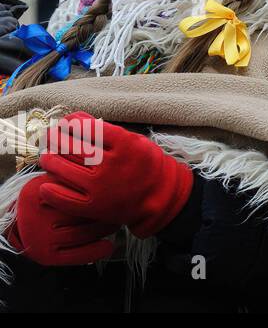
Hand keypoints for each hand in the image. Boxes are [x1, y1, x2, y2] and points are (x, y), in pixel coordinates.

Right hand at [6, 174, 115, 265]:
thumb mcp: (52, 180)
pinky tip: (109, 247)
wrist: (18, 225)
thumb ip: (72, 173)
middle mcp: (38, 217)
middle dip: (106, 210)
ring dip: (105, 228)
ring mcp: (41, 238)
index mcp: (38, 193)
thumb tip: (105, 162)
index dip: (101, 187)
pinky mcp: (46, 256)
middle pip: (82, 212)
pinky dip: (96, 251)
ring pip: (83, 233)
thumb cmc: (46, 196)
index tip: (118, 187)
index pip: (78, 189)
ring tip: (117, 223)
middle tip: (122, 207)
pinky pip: (76, 255)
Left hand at [39, 112, 193, 238]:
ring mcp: (101, 186)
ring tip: (46, 156)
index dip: (74, 122)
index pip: (90, 127)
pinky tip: (46, 185)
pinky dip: (52, 192)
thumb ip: (112, 134)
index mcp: (125, 145)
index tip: (67, 121)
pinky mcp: (94, 206)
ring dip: (50, 161)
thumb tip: (81, 123)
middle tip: (50, 135)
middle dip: (57, 138)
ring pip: (65, 170)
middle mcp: (111, 164)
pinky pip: (66, 199)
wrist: (160, 197)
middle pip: (73, 147)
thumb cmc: (148, 167)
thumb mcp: (138, 142)